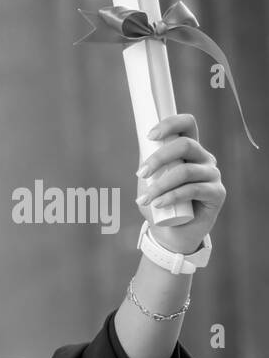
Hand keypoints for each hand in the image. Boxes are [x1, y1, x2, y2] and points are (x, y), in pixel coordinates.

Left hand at [135, 113, 224, 254]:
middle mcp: (203, 158)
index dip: (170, 124)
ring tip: (144, 199)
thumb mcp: (149, 179)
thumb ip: (147, 161)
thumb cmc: (159, 202)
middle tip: (141, 174)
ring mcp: (212, 175)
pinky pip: (193, 190)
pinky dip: (172, 196)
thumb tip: (142, 142)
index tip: (150, 136)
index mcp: (189, 150)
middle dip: (159, 158)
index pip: (187, 124)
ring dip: (160, 185)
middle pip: (185, 145)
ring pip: (186, 170)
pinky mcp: (217, 193)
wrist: (170, 232)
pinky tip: (158, 204)